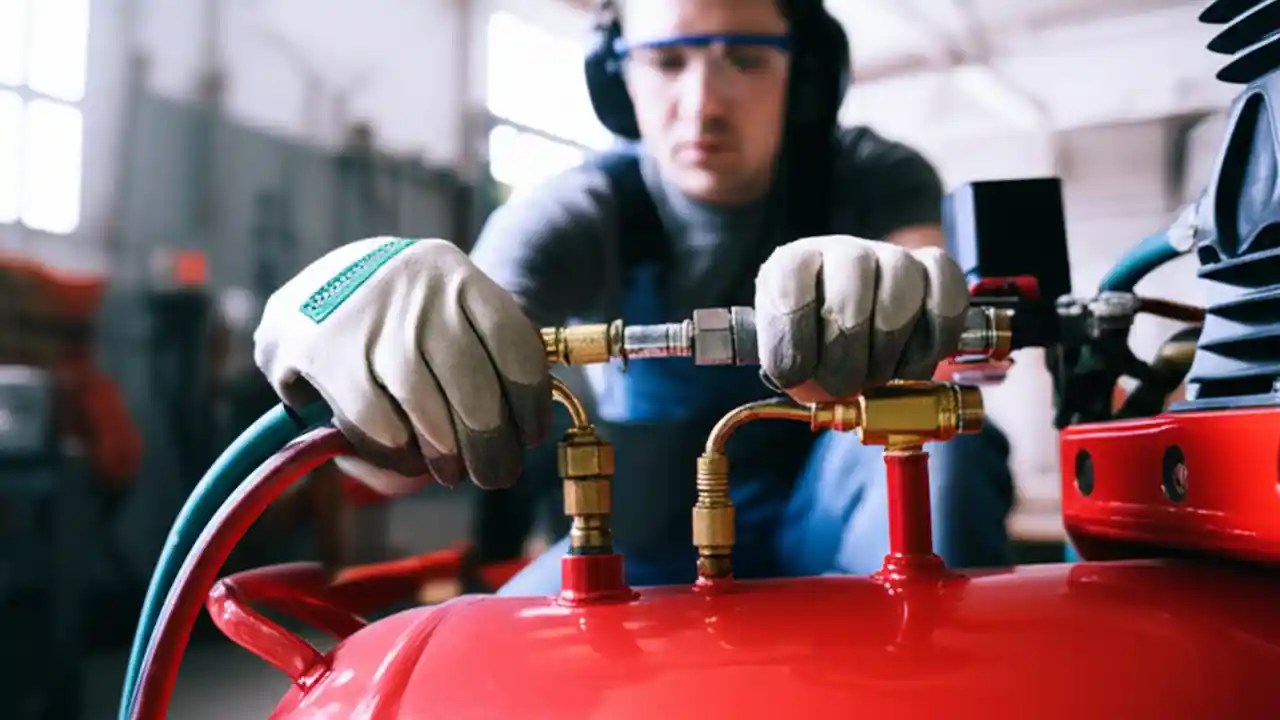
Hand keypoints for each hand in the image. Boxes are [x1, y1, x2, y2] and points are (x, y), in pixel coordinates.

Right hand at [254, 237, 551, 493]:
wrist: (317, 287)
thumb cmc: (404, 316)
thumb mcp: (449, 315)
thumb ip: (485, 362)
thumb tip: (511, 433)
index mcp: (457, 274)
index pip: (513, 343)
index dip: (530, 401)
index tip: (530, 435)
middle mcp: (417, 290)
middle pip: (473, 386)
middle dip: (491, 444)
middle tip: (497, 474)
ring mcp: (371, 320)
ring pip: (425, 409)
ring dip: (445, 454)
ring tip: (452, 471)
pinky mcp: (326, 352)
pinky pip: (377, 422)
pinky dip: (398, 452)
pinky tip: (408, 457)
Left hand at [754, 235, 968, 403]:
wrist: (848, 328)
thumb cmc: (812, 345)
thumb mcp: (785, 354)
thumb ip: (783, 363)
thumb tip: (799, 379)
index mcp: (793, 265)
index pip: (791, 293)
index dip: (795, 343)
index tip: (796, 374)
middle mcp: (843, 252)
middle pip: (848, 305)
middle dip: (845, 362)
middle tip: (842, 385)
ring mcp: (890, 254)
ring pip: (900, 293)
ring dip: (888, 351)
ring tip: (878, 375)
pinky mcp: (931, 267)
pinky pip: (947, 288)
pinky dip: (937, 333)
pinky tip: (915, 359)